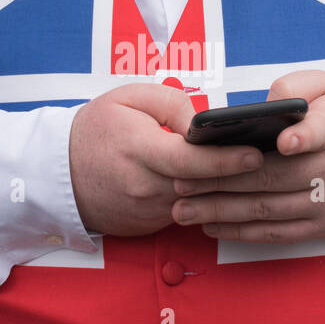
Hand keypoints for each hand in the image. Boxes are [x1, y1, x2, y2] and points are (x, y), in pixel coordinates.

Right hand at [68, 83, 263, 235]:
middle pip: (203, 187)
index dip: (227, 160)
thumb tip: (204, 124)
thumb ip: (172, 103)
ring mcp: (146, 212)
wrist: (56, 172)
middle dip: (237, 176)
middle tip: (268, 163)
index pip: (192, 162)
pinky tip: (218, 186)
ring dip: (222, 191)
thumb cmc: (94, 130)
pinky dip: (201, 201)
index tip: (255, 153)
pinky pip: (183, 213)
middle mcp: (144, 187)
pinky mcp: (147, 226)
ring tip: (249, 173)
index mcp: (139, 150)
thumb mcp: (128, 98)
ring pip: (197, 203)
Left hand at [169, 71, 324, 241]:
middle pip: (274, 178)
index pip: (322, 132)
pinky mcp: (321, 227)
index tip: (283, 141)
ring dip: (221, 211)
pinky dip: (241, 232)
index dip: (303, 137)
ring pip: (267, 209)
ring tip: (183, 208)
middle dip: (222, 181)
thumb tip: (260, 108)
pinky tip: (211, 225)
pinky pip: (276, 233)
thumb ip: (295, 87)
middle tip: (182, 180)